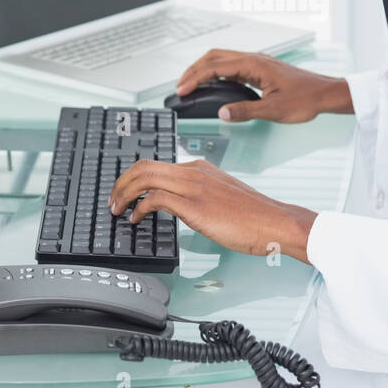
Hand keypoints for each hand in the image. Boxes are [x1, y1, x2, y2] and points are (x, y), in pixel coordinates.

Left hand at [109, 158, 316, 262]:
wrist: (275, 222)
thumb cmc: (255, 216)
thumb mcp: (224, 197)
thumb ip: (202, 195)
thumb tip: (182, 206)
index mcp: (200, 168)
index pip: (156, 164)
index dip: (133, 178)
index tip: (125, 193)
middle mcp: (194, 171)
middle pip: (143, 166)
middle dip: (121, 183)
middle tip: (113, 201)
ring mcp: (194, 186)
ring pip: (144, 178)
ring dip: (124, 194)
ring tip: (117, 210)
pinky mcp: (195, 204)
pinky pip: (155, 199)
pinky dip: (139, 208)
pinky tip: (137, 220)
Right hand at [174, 49, 352, 122]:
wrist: (325, 93)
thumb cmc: (305, 99)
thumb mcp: (273, 110)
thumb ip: (245, 111)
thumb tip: (222, 113)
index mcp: (253, 64)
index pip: (215, 68)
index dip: (195, 79)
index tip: (181, 90)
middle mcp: (253, 59)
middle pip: (214, 57)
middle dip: (194, 69)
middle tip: (180, 86)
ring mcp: (257, 62)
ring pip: (223, 59)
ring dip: (205, 69)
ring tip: (192, 84)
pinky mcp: (261, 68)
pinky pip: (233, 65)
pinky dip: (217, 72)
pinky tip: (214, 85)